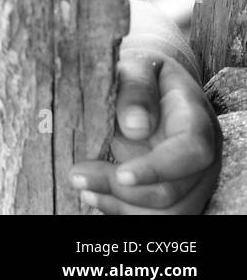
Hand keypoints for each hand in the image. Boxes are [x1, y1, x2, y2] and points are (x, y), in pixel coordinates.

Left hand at [69, 56, 221, 213]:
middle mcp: (201, 156)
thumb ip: (135, 87)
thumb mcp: (136, 64)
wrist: (147, 83)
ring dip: (122, 207)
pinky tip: (94, 195)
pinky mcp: (173, 191)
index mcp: (196, 119)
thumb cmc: (139, 72)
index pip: (191, 151)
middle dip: (124, 191)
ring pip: (167, 213)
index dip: (159, 168)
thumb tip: (135, 126)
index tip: (122, 174)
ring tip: (83, 188)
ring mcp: (190, 178)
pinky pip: (155, 215)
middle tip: (77, 175)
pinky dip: (123, 210)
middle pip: (174, 191)